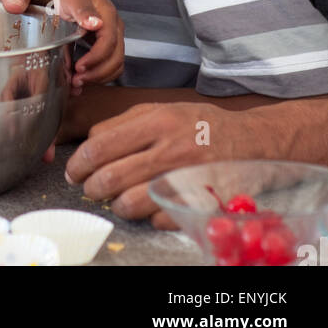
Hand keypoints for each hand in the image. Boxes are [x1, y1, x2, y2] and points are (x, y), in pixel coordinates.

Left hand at [53, 0, 123, 91]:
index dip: (96, 58)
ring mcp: (114, 34)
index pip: (108, 41)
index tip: (78, 67)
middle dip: (97, 72)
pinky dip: (101, 76)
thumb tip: (94, 23)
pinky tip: (83, 78)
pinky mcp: (110, 43)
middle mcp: (114, 24)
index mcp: (105, 12)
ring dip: (99, 77)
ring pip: (116, 63)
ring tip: (78, 82)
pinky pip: (113, 65)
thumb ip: (75, 6)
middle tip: (76, 80)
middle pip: (116, 56)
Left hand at [64, 102, 260, 226]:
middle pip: (110, 177)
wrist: (254, 141)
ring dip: (117, 205)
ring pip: (130, 203)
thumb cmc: (201, 125)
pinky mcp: (199, 203)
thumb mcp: (162, 109)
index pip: (100, 145)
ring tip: (117, 200)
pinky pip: (158, 219)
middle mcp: (170, 148)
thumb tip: (90, 142)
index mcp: (156, 121)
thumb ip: (124, 123)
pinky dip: (148, 217)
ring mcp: (185, 178)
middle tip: (90, 189)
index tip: (74, 171)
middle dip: (91, 188)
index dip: (79, 163)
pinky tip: (151, 207)